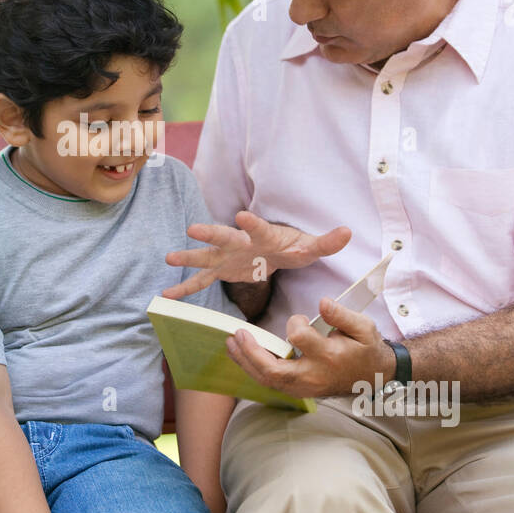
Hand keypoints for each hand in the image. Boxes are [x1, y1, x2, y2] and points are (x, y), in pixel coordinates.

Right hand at [161, 210, 350, 298]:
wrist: (274, 252)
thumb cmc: (291, 246)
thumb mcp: (309, 246)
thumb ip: (326, 242)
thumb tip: (347, 232)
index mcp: (263, 235)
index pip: (258, 227)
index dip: (251, 222)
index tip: (241, 215)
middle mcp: (241, 242)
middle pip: (224, 235)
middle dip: (210, 233)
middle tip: (192, 228)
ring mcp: (227, 256)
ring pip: (206, 256)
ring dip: (188, 258)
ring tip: (169, 259)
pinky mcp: (221, 271)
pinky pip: (201, 281)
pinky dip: (184, 289)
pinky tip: (166, 297)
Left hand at [224, 295, 391, 397]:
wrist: (375, 377)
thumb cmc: (366, 349)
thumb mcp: (363, 327)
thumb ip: (343, 315)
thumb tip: (323, 303)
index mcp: (329, 357)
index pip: (300, 337)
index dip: (296, 323)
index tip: (302, 318)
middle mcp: (313, 376)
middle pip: (274, 371)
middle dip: (251, 353)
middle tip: (237, 335)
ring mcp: (304, 388)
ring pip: (268, 380)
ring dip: (246, 362)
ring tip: (231, 344)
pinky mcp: (299, 391)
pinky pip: (271, 383)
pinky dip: (254, 369)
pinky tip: (242, 356)